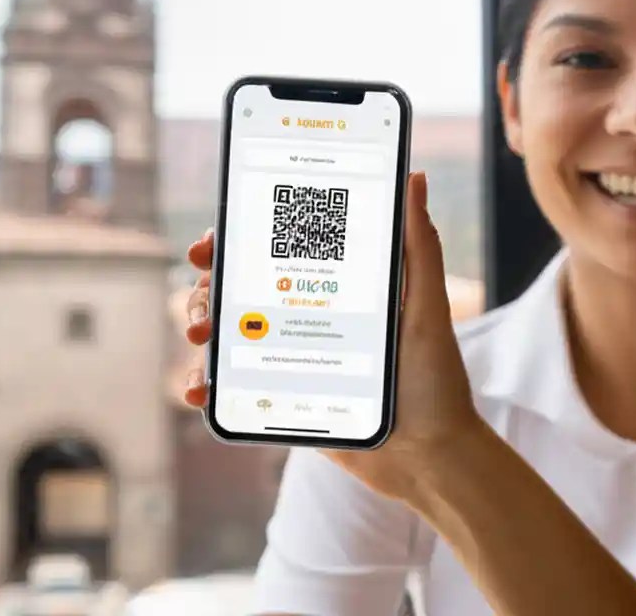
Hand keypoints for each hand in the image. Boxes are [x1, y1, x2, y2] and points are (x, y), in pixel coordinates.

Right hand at [180, 172, 485, 501]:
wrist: (430, 458)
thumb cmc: (436, 381)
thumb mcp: (428, 308)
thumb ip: (419, 247)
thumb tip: (414, 177)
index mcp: (336, 287)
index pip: (277, 249)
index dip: (237, 238)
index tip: (213, 241)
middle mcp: (308, 317)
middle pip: (240, 287)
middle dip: (209, 285)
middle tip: (204, 295)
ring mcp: (291, 359)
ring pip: (229, 333)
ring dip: (202, 327)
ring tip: (201, 337)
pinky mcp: (283, 400)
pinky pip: (233, 388)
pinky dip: (206, 385)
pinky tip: (199, 389)